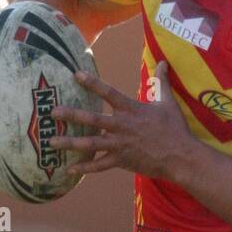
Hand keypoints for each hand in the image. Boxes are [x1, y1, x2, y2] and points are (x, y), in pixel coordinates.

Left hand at [50, 63, 192, 178]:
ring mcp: (120, 145)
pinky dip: (84, 168)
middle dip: (71, 115)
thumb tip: (163, 62)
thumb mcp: (169, 103)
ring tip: (51, 142)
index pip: (108, 92)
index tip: (76, 74)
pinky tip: (69, 169)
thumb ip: (162, 82)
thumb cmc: (175, 129)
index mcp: (132, 110)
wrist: (181, 157)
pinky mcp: (122, 161)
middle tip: (53, 112)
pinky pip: (99, 166)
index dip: (92, 82)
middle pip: (92, 119)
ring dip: (70, 143)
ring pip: (91, 144)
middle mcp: (122, 126)